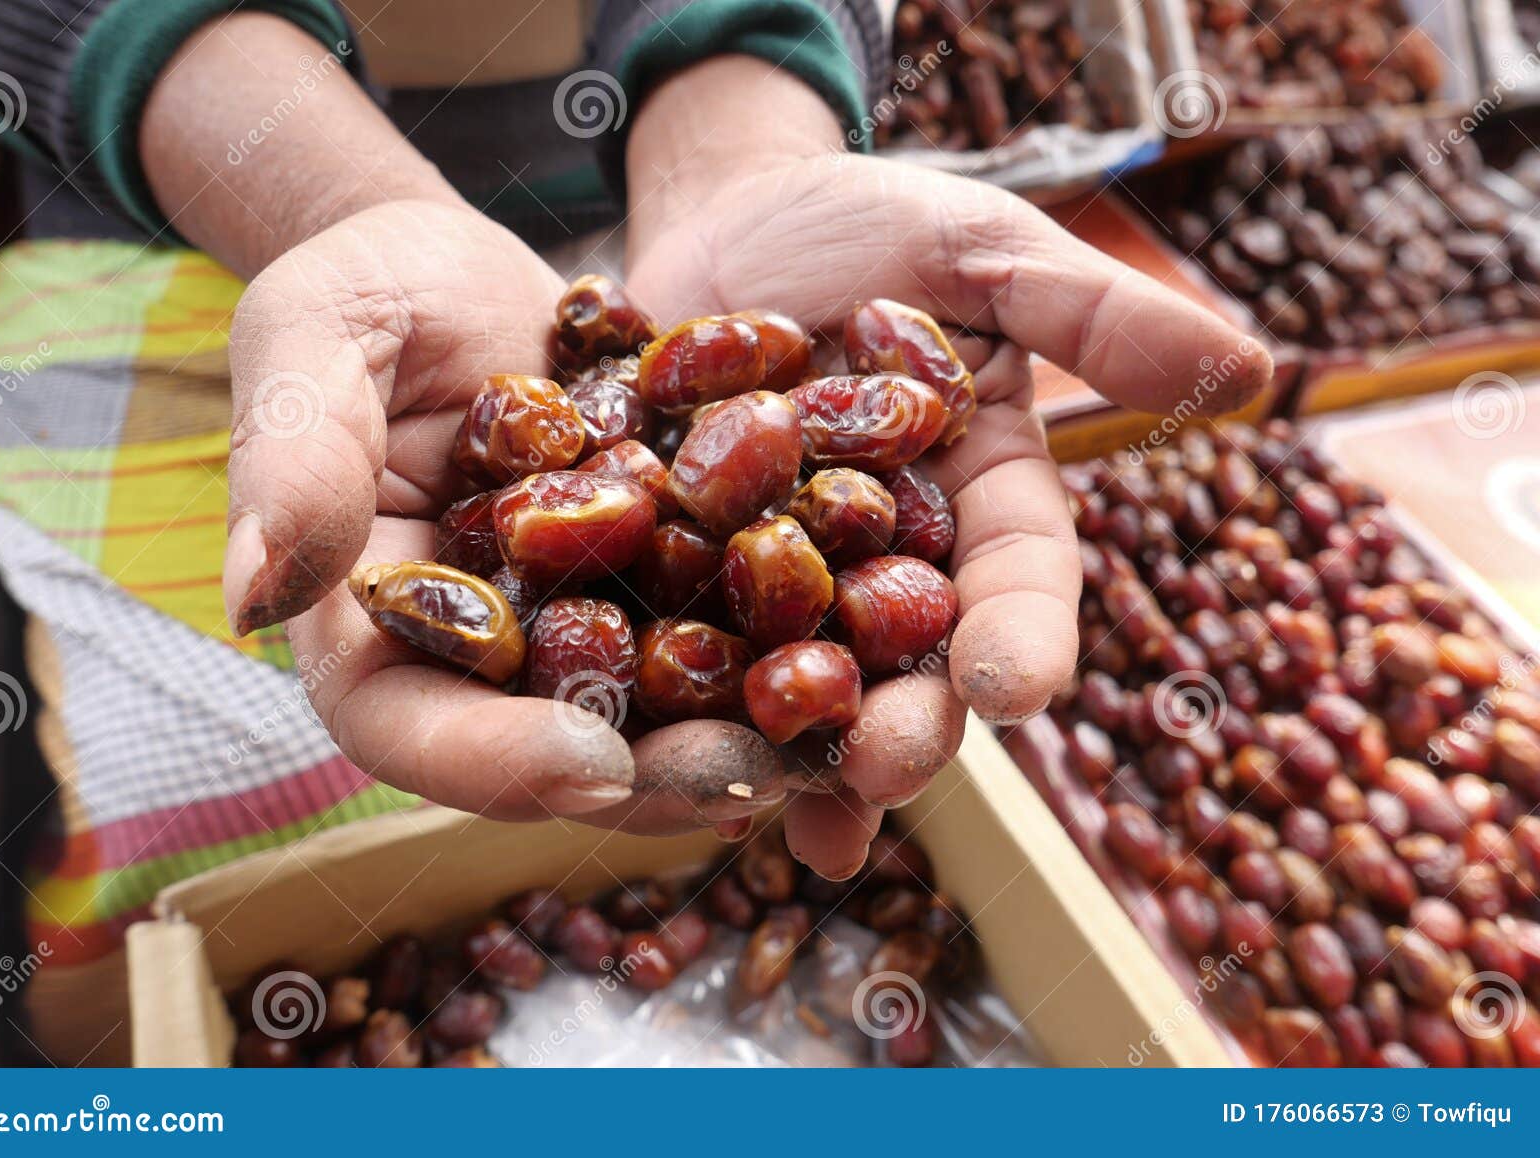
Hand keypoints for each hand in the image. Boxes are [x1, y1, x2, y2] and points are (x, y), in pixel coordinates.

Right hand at [227, 201, 803, 831]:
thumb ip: (290, 454)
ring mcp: (580, 628)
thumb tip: (251, 596)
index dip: (491, 762)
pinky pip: (722, 639)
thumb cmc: (370, 290)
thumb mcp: (313, 337)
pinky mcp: (663, 586)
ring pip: (651, 715)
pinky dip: (785, 658)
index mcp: (374, 624)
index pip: (409, 726)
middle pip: (549, 747)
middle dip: (647, 776)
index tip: (586, 763)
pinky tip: (864, 663)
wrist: (477, 266)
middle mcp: (484, 654)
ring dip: (737, 740)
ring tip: (827, 741)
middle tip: (744, 775)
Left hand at [624, 61, 1272, 876]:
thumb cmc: (872, 230)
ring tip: (766, 807)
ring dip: (786, 750)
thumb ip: (1094, 315)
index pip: (1017, 579)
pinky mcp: (680, 572)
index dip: (1022, 636)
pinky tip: (649, 768)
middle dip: (903, 723)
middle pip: (907, 663)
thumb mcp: (982, 251)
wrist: (728, 218)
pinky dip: (672, 704)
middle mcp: (891, 564)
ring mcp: (782, 580)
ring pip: (799, 682)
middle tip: (883, 772)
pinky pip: (679, 645)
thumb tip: (1254, 368)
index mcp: (979, 502)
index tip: (1018, 687)